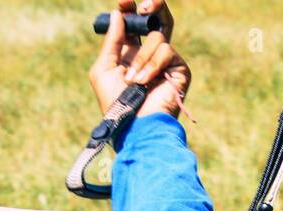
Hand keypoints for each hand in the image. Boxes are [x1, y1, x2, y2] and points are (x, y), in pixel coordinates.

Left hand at [89, 2, 191, 119]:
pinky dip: (152, 65)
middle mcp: (150, 55)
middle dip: (152, 7)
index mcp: (131, 53)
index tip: (123, 1)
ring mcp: (166, 62)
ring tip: (133, 80)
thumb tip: (117, 14)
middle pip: (158, 20)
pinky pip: (166, 51)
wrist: (134, 125)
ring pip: (157, 37)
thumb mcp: (103, 69)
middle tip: (143, 6)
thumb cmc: (115, 103)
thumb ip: (111, 41)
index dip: (130, 10)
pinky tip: (145, 82)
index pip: (135, 24)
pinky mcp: (179, 69)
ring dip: (141, 58)